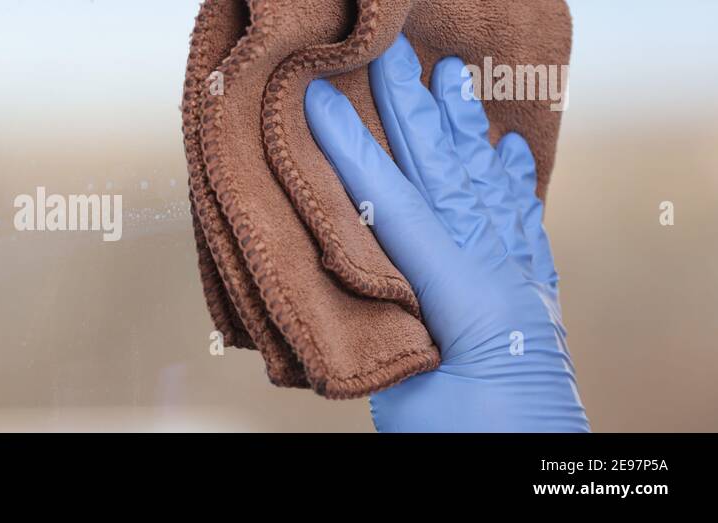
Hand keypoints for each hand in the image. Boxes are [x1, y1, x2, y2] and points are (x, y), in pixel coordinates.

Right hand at [304, 35, 588, 431]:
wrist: (527, 463)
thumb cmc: (467, 433)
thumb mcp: (409, 368)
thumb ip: (383, 302)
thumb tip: (345, 248)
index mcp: (452, 283)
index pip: (392, 198)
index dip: (351, 146)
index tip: (316, 98)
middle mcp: (488, 267)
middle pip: (442, 171)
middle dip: (411, 110)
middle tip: (385, 56)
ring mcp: (513, 275)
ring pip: (485, 184)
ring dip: (464, 130)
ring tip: (452, 80)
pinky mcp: (528, 293)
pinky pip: (521, 223)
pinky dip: (513, 184)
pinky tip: (506, 153)